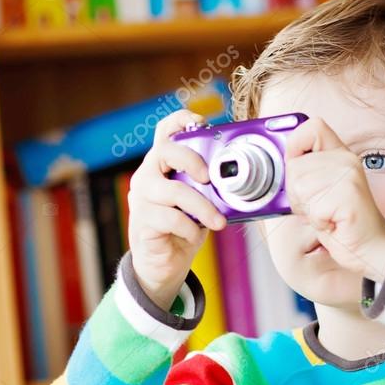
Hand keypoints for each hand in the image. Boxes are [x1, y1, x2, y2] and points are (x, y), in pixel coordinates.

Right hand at [127, 109, 228, 310]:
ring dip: (202, 207)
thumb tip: (242, 182)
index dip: (181, 120)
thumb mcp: (199, 203)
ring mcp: (142, 197)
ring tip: (219, 222)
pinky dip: (190, 229)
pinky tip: (195, 235)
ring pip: (174, 191)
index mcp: (163, 165)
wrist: (163, 264)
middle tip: (209, 178)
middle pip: (165, 151)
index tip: (202, 124)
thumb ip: (209, 188)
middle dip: (192, 160)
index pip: (165, 131)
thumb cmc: (183, 228)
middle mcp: (148, 175)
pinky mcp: (143, 220)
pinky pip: (172, 219)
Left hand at [283, 116, 384, 279]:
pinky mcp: (349, 197)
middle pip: (295, 167)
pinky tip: (334, 224)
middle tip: (318, 206)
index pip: (312, 127)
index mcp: (340, 154)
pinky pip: (313, 208)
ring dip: (308, 210)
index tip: (296, 169)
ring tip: (327, 215)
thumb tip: (278, 166)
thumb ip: (305, 173)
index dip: (295, 145)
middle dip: (297, 194)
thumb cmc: (343, 224)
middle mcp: (346, 160)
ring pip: (300, 187)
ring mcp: (350, 177)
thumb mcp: (321, 191)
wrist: (372, 249)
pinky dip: (318, 222)